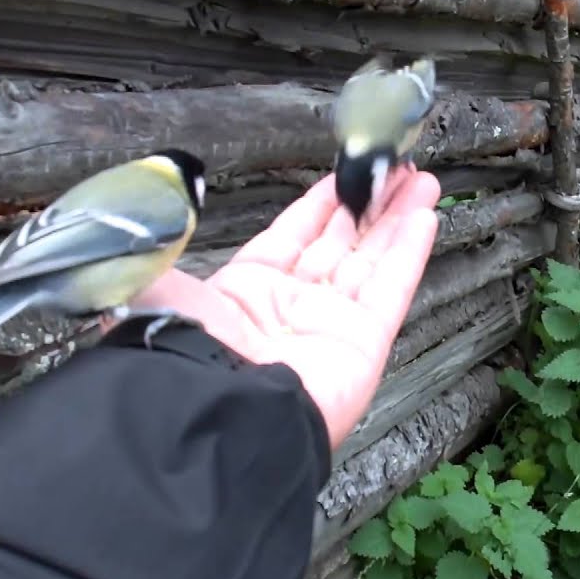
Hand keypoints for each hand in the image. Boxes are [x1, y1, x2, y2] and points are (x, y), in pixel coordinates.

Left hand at [119, 168, 440, 448]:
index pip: (294, 234)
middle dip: (370, 203)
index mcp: (247, 291)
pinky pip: (392, 287)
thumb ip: (168, 244)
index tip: (342, 175)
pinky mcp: (365, 340)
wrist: (217, 409)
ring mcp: (332, 322)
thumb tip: (155, 210)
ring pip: (373, 258)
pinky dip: (410, 252)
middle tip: (395, 169)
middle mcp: (293, 306)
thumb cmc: (188, 355)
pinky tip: (424, 218)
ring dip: (398, 218)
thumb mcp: (162, 286)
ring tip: (420, 181)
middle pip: (342, 242)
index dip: (321, 202)